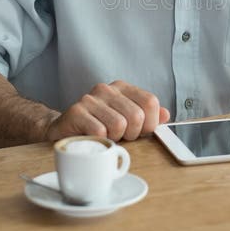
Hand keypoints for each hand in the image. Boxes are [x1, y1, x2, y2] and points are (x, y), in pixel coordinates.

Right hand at [44, 81, 169, 143]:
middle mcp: (106, 89)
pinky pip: (100, 132)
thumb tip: (165, 114)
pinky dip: (100, 141)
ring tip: (105, 137)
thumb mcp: (126, 122)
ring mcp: (90, 99)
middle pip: (137, 116)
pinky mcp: (76, 112)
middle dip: (131, 135)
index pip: (150, 102)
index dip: (150, 124)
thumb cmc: (99, 127)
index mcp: (122, 88)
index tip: (139, 132)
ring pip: (119, 125)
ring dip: (114, 139)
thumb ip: (147, 117)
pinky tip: (93, 139)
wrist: (64, 132)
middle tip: (119, 137)